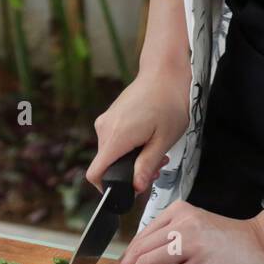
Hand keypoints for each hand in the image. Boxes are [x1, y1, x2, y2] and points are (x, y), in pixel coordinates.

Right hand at [85, 69, 189, 194]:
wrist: (165, 72)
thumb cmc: (168, 101)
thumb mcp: (163, 140)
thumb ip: (146, 166)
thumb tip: (136, 187)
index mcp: (116, 137)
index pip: (95, 173)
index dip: (106, 188)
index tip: (125, 190)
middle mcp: (104, 129)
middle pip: (106, 165)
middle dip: (129, 173)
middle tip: (155, 167)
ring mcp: (106, 121)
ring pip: (111, 153)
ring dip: (132, 159)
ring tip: (156, 151)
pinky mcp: (111, 117)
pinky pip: (114, 140)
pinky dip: (129, 147)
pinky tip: (148, 140)